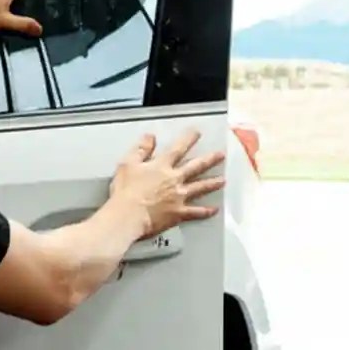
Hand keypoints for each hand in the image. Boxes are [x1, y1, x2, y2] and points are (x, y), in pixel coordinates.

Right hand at [109, 130, 225, 238]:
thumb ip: (141, 149)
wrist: (128, 216)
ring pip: (200, 187)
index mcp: (161, 166)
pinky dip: (205, 212)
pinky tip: (214, 210)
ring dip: (213, 183)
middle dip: (209, 160)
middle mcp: (174, 179)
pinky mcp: (178, 213)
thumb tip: (150, 137)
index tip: (197, 133)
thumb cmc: (126, 192)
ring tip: (223, 180)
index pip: (178, 149)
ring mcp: (179, 197)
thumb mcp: (127, 164)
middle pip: (196, 167)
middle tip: (221, 155)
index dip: (188, 139)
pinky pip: (195, 212)